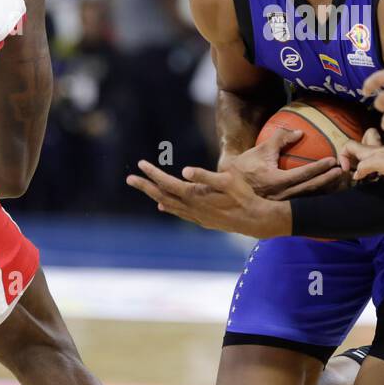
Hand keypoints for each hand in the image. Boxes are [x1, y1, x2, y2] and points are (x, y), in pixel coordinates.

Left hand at [125, 160, 289, 238]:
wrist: (254, 220)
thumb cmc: (243, 196)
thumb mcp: (227, 180)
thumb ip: (205, 175)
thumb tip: (185, 171)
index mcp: (194, 195)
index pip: (167, 183)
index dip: (153, 173)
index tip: (140, 164)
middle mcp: (191, 207)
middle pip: (162, 195)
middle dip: (145, 186)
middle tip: (129, 178)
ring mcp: (196, 216)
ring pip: (169, 206)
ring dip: (155, 196)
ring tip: (144, 189)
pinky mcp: (203, 220)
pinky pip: (179, 213)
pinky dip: (168, 207)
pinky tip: (164, 207)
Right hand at [225, 128, 343, 200]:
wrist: (228, 189)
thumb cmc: (245, 166)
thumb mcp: (261, 150)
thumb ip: (280, 139)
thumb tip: (299, 133)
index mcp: (276, 182)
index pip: (303, 174)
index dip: (319, 168)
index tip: (332, 161)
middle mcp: (281, 196)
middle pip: (310, 189)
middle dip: (328, 180)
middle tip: (342, 171)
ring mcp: (281, 205)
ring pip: (308, 199)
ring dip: (325, 190)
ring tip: (339, 182)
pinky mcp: (281, 209)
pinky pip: (303, 203)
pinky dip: (316, 197)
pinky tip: (326, 192)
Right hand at [339, 128, 383, 185]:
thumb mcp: (379, 162)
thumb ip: (364, 166)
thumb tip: (355, 175)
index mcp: (370, 151)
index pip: (349, 145)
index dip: (343, 155)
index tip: (347, 170)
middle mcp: (375, 154)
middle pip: (357, 149)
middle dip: (352, 159)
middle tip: (353, 172)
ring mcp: (383, 162)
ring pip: (366, 161)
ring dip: (361, 169)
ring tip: (362, 180)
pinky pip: (376, 172)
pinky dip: (372, 177)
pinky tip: (375, 184)